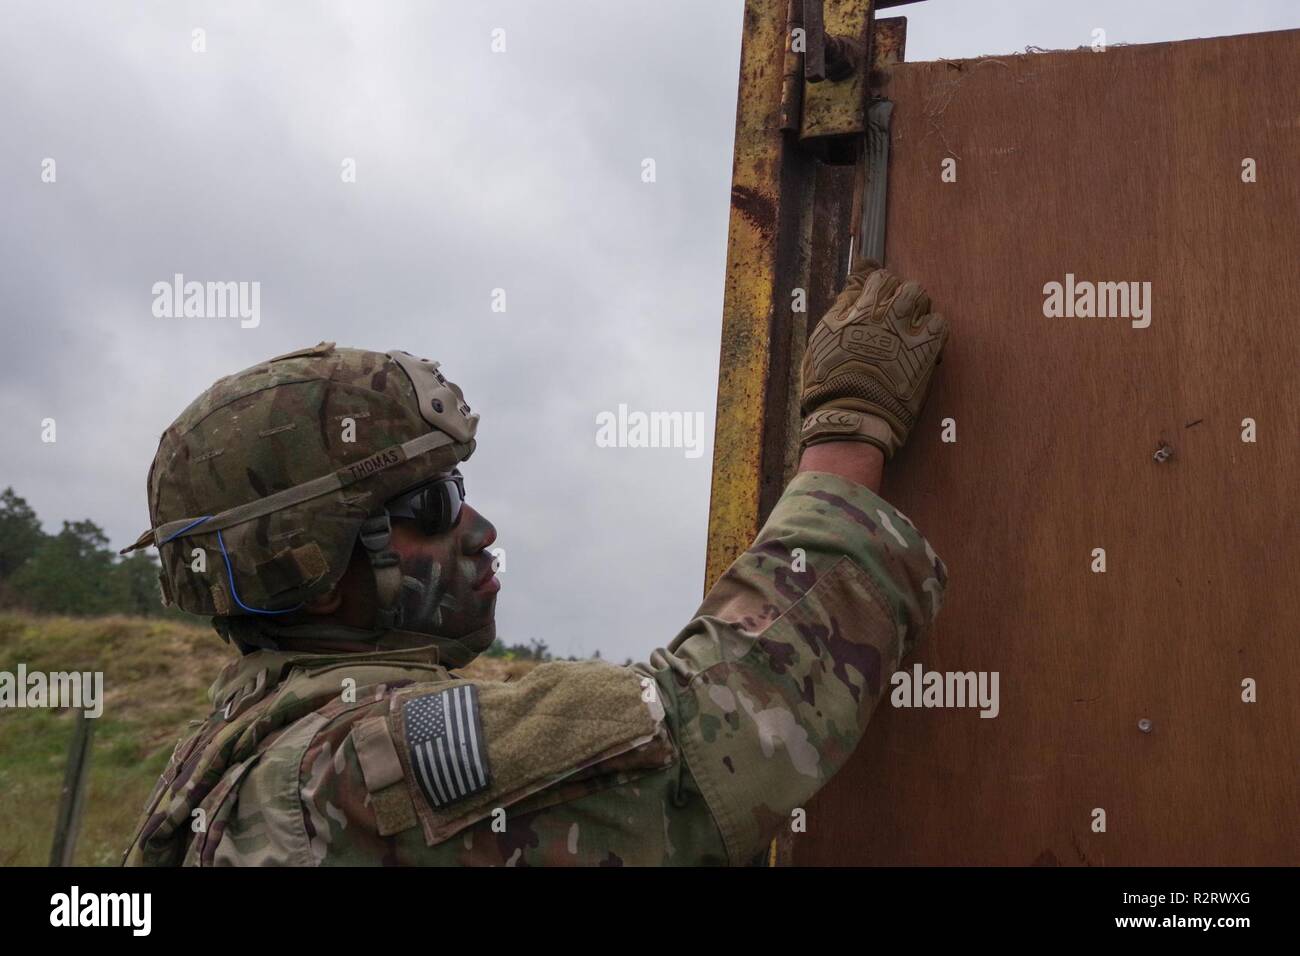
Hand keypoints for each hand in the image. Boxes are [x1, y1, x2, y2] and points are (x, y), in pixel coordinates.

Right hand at [799, 259, 948, 460]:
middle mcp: (886, 315)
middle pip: (906, 287)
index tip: (879, 299)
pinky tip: (926, 340)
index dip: (881, 287)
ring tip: (912, 326)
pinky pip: (939, 324)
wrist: (853, 414)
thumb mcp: (821, 342)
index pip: (878, 280)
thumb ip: (838, 312)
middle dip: (904, 296)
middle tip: (898, 314)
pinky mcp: (926, 351)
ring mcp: (908, 331)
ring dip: (919, 309)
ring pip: (923, 300)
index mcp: (859, 311)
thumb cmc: (829, 382)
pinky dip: (934, 328)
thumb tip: (850, 291)